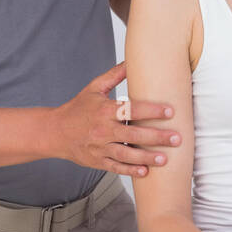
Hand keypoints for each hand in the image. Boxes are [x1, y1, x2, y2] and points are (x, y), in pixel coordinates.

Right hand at [53, 61, 179, 176]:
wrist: (54, 132)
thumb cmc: (77, 108)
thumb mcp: (94, 88)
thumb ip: (114, 75)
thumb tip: (132, 60)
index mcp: (105, 110)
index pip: (131, 110)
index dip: (152, 111)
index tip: (170, 112)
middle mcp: (103, 130)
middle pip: (133, 134)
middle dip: (157, 137)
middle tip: (177, 139)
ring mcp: (100, 147)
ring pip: (126, 155)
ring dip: (147, 157)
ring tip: (165, 159)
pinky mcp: (97, 161)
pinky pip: (116, 167)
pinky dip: (130, 171)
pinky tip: (146, 172)